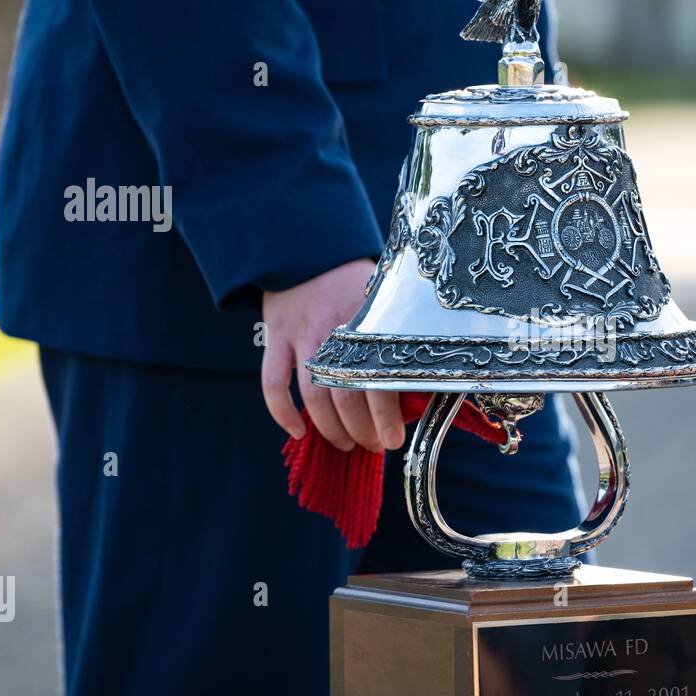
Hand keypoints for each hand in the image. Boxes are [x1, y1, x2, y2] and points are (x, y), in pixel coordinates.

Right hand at [261, 259, 404, 452]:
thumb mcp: (384, 302)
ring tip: (346, 444)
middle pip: (345, 396)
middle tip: (375, 445)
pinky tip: (299, 432)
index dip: (385, 417)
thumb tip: (422, 388)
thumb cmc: (355, 283)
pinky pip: (273, 383)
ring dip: (330, 429)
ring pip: (313, 397)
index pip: (378, 380)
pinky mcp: (276, 338)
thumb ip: (398, 340)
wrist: (309, 249)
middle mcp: (334, 332)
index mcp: (367, 324)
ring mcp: (301, 336)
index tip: (393, 439)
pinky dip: (283, 413)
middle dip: (361, 430)